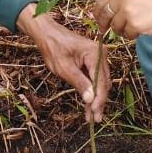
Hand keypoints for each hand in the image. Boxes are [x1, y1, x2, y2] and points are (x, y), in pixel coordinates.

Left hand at [17, 4, 110, 122]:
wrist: (47, 34)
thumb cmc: (53, 47)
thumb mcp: (64, 68)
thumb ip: (79, 83)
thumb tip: (91, 99)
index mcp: (95, 54)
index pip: (101, 81)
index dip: (99, 99)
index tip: (95, 114)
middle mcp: (100, 55)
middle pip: (104, 83)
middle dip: (99, 101)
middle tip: (94, 119)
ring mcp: (97, 58)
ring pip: (100, 83)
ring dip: (95, 99)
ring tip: (91, 116)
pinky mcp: (92, 62)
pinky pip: (94, 79)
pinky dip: (91, 91)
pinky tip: (88, 105)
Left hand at [92, 0, 151, 39]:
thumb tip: (107, 10)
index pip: (101, 2)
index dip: (97, 13)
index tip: (98, 20)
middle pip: (105, 15)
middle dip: (104, 24)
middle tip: (105, 30)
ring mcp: (129, 11)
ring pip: (116, 27)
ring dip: (122, 30)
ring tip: (134, 27)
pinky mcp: (135, 24)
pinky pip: (127, 34)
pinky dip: (132, 35)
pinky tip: (142, 30)